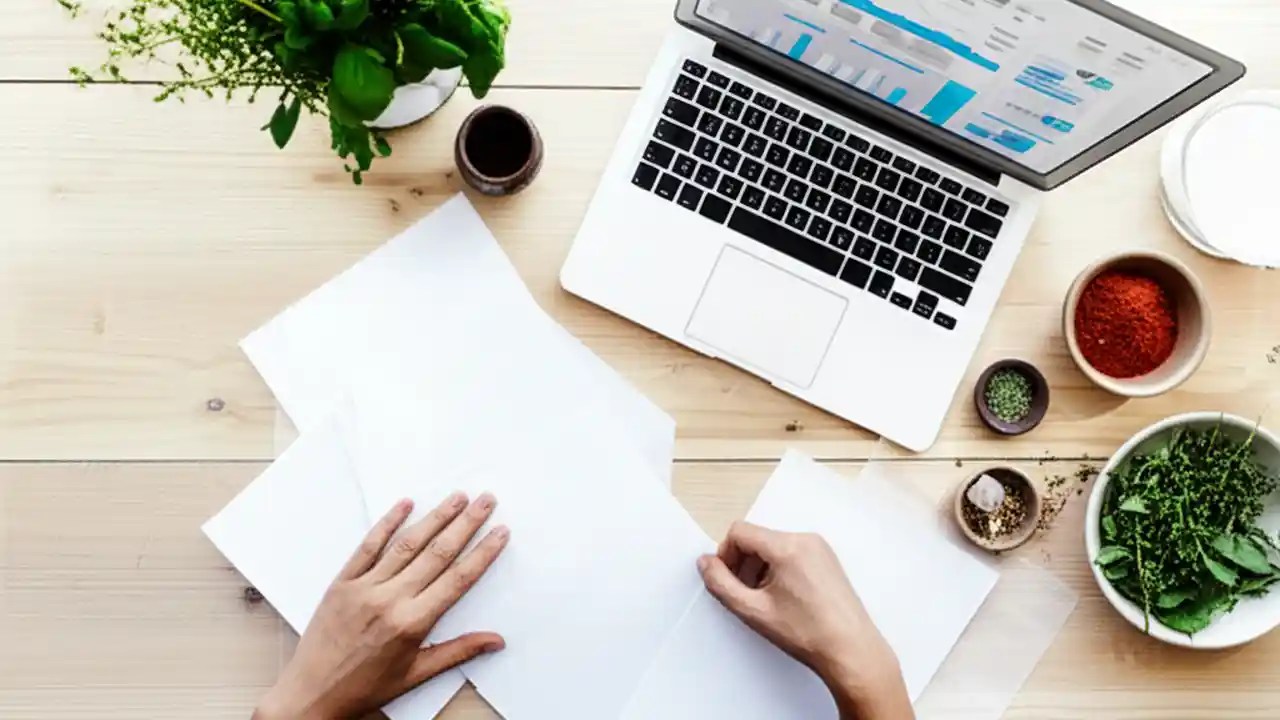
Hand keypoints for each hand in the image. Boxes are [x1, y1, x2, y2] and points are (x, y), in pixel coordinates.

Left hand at [254, 492, 508, 719]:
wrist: (312, 694)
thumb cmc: (364, 688)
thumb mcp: (416, 673)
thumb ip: (458, 652)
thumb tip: (496, 640)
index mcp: (411, 624)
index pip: (457, 580)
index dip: (482, 554)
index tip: (500, 533)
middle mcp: (389, 600)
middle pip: (437, 554)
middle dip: (465, 524)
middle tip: (485, 501)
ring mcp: (364, 588)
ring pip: (407, 545)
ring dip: (435, 518)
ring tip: (456, 497)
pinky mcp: (342, 582)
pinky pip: (368, 547)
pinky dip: (387, 523)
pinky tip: (405, 505)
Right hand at [698, 522, 911, 719]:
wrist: (851, 650)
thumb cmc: (809, 633)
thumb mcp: (754, 610)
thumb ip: (721, 584)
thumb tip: (706, 564)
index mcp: (788, 547)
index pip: (740, 532)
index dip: (725, 555)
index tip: (725, 579)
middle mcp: (806, 540)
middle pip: (757, 539)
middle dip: (743, 563)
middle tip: (743, 595)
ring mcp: (820, 548)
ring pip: (773, 547)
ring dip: (759, 568)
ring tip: (764, 601)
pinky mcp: (827, 559)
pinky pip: (791, 553)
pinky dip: (778, 570)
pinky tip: (782, 599)